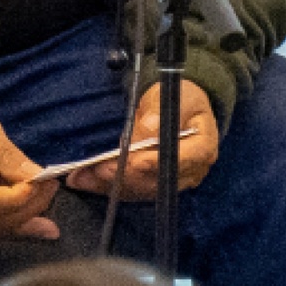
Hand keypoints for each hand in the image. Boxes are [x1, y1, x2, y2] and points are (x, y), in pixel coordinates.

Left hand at [69, 83, 219, 198]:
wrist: (181, 105)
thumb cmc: (181, 97)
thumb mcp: (174, 94)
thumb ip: (160, 112)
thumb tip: (147, 129)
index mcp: (203, 148)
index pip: (177, 162)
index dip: (152, 163)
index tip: (131, 160)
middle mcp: (191, 172)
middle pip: (156, 181)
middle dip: (124, 175)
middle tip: (97, 169)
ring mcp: (173, 182)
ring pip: (140, 189)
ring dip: (110, 184)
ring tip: (82, 177)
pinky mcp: (156, 185)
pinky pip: (130, 190)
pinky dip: (107, 187)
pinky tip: (84, 181)